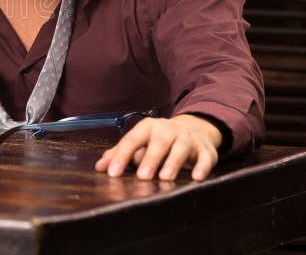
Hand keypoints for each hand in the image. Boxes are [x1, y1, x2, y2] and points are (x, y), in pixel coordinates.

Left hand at [94, 114, 222, 180]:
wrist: (193, 129)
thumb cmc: (159, 139)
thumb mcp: (139, 141)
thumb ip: (119, 153)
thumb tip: (100, 167)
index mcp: (147, 127)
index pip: (132, 140)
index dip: (121, 156)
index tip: (112, 173)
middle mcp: (167, 130)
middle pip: (158, 143)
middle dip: (150, 159)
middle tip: (142, 177)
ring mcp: (187, 138)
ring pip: (181, 149)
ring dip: (173, 163)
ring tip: (165, 178)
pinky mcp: (205, 150)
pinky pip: (205, 157)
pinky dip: (202, 166)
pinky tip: (196, 177)